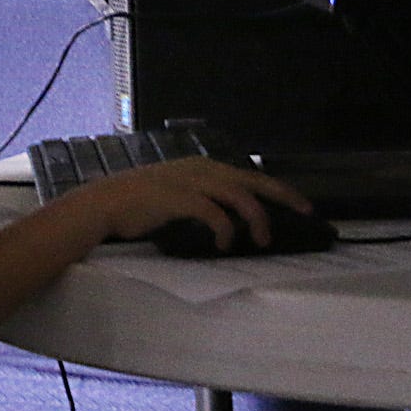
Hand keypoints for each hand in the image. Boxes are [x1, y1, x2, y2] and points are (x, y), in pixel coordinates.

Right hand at [78, 158, 313, 249]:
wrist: (105, 204)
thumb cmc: (138, 204)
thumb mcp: (177, 194)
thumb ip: (203, 200)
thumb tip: (231, 221)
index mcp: (202, 167)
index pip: (249, 175)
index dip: (277, 189)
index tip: (299, 205)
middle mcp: (201, 169)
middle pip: (252, 179)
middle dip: (283, 195)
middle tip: (306, 212)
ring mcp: (190, 181)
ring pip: (238, 195)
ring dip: (256, 218)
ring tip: (263, 239)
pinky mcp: (179, 198)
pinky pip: (213, 213)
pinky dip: (225, 229)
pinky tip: (225, 243)